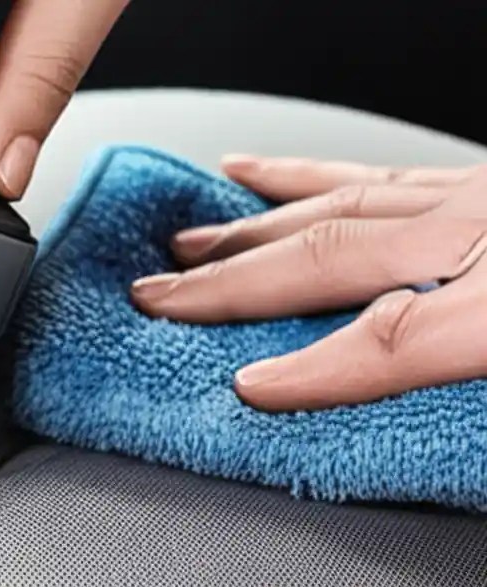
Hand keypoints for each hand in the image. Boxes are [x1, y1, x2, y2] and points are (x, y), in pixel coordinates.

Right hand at [131, 155, 486, 412]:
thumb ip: (438, 362)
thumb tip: (342, 390)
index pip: (391, 338)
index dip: (309, 372)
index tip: (243, 390)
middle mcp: (481, 223)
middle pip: (333, 251)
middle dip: (236, 280)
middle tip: (157, 299)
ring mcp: (479, 193)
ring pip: (342, 201)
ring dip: (254, 226)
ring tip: (189, 243)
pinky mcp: (483, 179)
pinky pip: (380, 171)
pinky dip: (310, 175)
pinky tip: (266, 175)